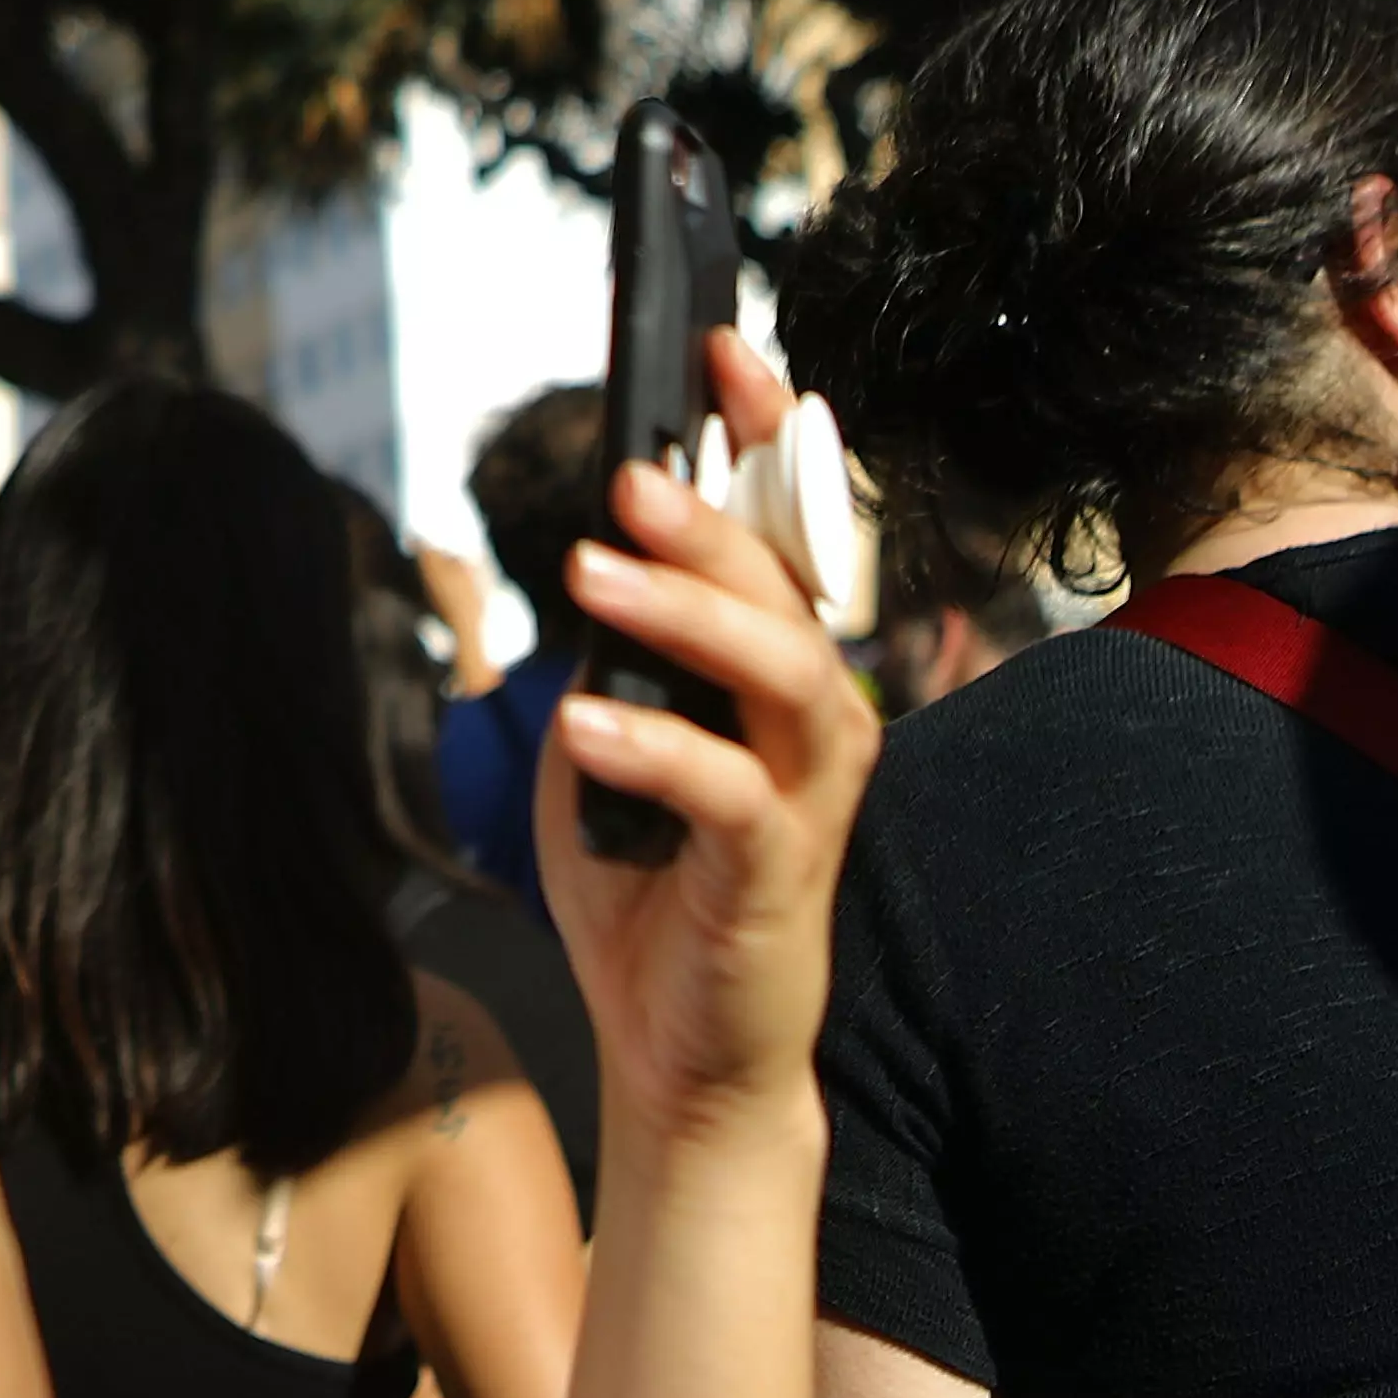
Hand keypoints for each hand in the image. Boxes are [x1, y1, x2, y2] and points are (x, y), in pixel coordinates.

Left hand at [533, 328, 874, 1146]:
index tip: (722, 347)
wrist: (677, 1050)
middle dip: (712, 515)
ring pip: (780, 668)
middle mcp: (815, 712)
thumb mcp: (606, 738)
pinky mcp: (782, 867)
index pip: (785, 529)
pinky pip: (729, 791)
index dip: (767, 433)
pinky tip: (583, 725)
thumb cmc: (645, 882)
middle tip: (626, 475)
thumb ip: (611, 651)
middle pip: (786, 583)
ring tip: (591, 573)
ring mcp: (810, 789)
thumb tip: (589, 560)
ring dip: (686, 612)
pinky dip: (654, 749)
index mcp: (774, 667)